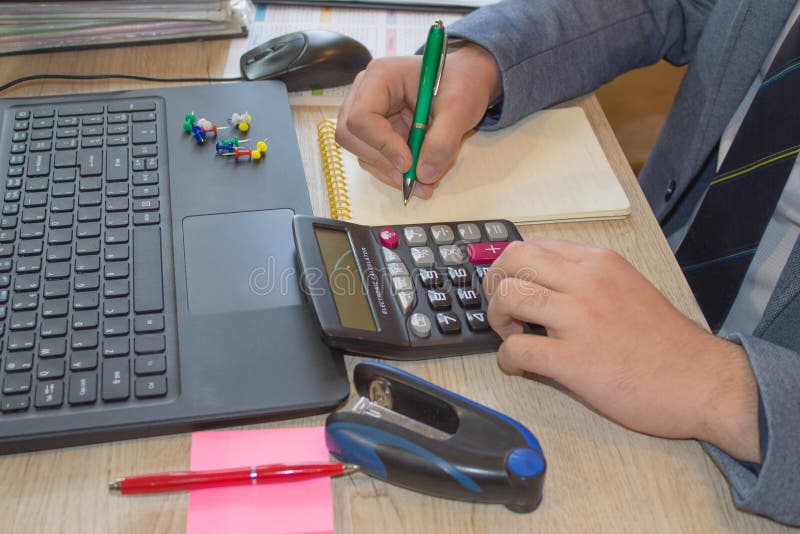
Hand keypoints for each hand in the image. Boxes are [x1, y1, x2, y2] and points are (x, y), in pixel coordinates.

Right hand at [335, 43, 501, 198]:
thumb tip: (423, 174)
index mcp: (380, 77)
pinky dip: (394, 173)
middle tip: (416, 181)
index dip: (382, 143)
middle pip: (352, 137)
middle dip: (384, 163)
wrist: (465, 83)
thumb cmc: (461, 84)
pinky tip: (419, 176)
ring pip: (362, 153)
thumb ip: (443, 140)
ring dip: (390, 173)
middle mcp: (366, 94)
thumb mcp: (459, 108)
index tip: (409, 163)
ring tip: (424, 184)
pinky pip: (375, 159)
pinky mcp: (376, 133)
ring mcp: (368, 114)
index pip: (361, 116)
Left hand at [483, 236, 759, 461]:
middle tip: (503, 308)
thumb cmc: (669, 343)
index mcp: (600, 262)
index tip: (512, 286)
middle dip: (494, 282)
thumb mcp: (629, 288)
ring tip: (514, 335)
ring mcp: (581, 318)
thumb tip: (544, 287)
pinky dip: (508, 358)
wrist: (706, 382)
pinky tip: (521, 366)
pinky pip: (516, 348)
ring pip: (509, 295)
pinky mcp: (575, 359)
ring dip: (497, 317)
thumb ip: (588, 282)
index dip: (512, 266)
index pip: (535, 244)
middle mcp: (588, 281)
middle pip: (513, 259)